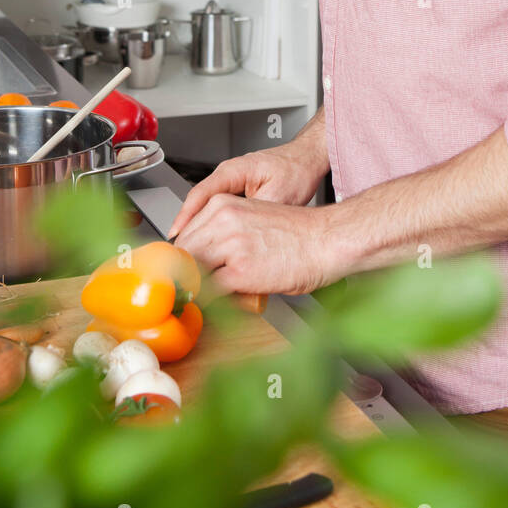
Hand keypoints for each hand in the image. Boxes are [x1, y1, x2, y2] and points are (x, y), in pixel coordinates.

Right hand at [169, 131, 326, 237]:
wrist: (306, 160)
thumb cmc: (296, 170)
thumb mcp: (279, 196)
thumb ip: (258, 216)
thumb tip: (243, 239)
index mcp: (233, 170)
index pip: (200, 194)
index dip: (186, 216)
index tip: (176, 234)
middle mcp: (227, 175)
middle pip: (197, 203)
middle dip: (187, 228)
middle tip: (180, 252)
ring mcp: (230, 184)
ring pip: (205, 208)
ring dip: (198, 229)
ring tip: (192, 252)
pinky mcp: (236, 193)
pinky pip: (216, 211)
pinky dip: (211, 227)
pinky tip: (212, 244)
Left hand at [173, 193, 337, 295]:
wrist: (326, 240)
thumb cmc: (297, 234)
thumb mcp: (251, 219)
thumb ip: (223, 235)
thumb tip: (201, 262)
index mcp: (222, 204)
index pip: (185, 235)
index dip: (182, 258)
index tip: (181, 272)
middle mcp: (222, 220)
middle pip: (183, 254)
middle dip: (185, 275)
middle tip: (189, 290)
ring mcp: (230, 245)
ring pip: (194, 273)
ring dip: (197, 288)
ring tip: (205, 298)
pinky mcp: (240, 272)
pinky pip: (212, 292)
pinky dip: (213, 302)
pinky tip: (221, 303)